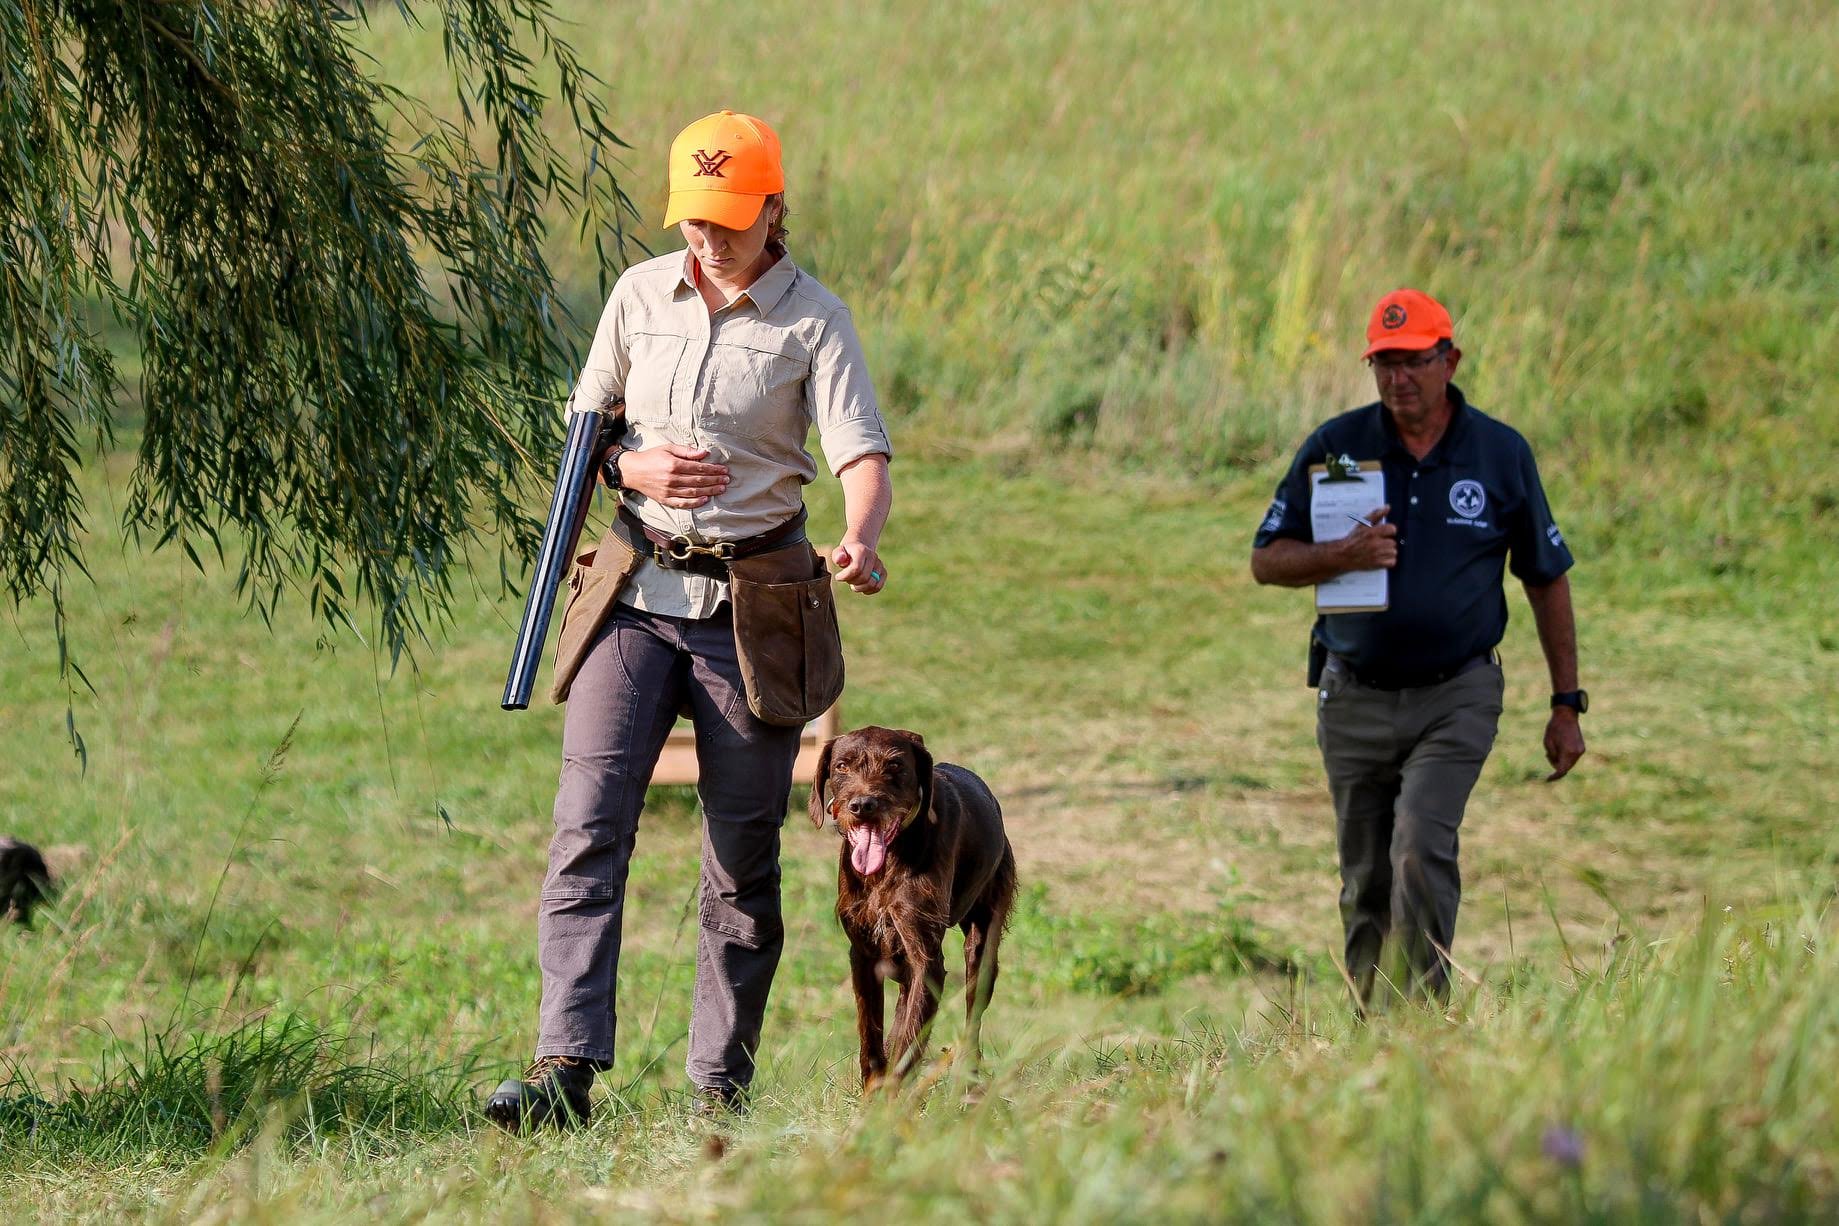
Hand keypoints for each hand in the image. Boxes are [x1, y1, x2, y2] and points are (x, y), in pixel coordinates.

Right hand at [614, 445, 729, 508]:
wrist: (632, 471)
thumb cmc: (651, 457)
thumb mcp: (668, 448)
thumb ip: (686, 451)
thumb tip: (704, 453)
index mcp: (673, 465)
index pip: (699, 468)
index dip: (713, 469)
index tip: (724, 469)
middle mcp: (672, 479)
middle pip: (698, 481)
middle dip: (715, 480)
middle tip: (726, 480)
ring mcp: (668, 491)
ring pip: (693, 492)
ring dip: (709, 491)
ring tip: (721, 489)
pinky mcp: (664, 499)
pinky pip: (682, 503)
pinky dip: (694, 503)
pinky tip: (705, 500)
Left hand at [831, 538, 886, 594]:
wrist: (858, 548)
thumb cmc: (846, 553)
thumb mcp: (838, 551)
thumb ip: (837, 555)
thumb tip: (840, 560)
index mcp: (861, 551)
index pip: (856, 568)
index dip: (846, 576)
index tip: (838, 577)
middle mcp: (873, 557)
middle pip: (864, 577)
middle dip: (852, 581)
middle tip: (847, 579)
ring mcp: (879, 565)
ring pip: (872, 584)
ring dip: (860, 587)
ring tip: (853, 583)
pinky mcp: (883, 572)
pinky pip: (878, 586)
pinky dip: (868, 590)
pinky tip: (861, 587)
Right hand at [1339, 504, 1397, 569]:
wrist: (1343, 555)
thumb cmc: (1353, 540)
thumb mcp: (1362, 524)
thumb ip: (1376, 515)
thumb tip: (1387, 507)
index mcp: (1373, 532)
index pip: (1392, 529)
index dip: (1388, 531)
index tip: (1384, 533)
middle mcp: (1376, 544)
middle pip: (1393, 542)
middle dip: (1387, 542)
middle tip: (1379, 543)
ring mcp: (1377, 555)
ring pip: (1394, 552)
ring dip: (1388, 552)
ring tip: (1380, 551)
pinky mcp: (1377, 564)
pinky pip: (1392, 562)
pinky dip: (1388, 561)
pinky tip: (1381, 558)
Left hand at [1543, 708, 1585, 780]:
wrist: (1566, 716)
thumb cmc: (1554, 728)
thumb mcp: (1548, 743)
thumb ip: (1552, 756)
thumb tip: (1557, 766)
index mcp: (1568, 752)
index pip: (1562, 770)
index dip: (1554, 776)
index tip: (1547, 779)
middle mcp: (1577, 753)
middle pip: (1566, 768)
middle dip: (1556, 766)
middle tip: (1547, 755)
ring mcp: (1581, 750)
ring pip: (1569, 763)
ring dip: (1560, 761)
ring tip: (1552, 750)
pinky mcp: (1582, 748)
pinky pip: (1572, 758)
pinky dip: (1565, 757)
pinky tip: (1559, 748)